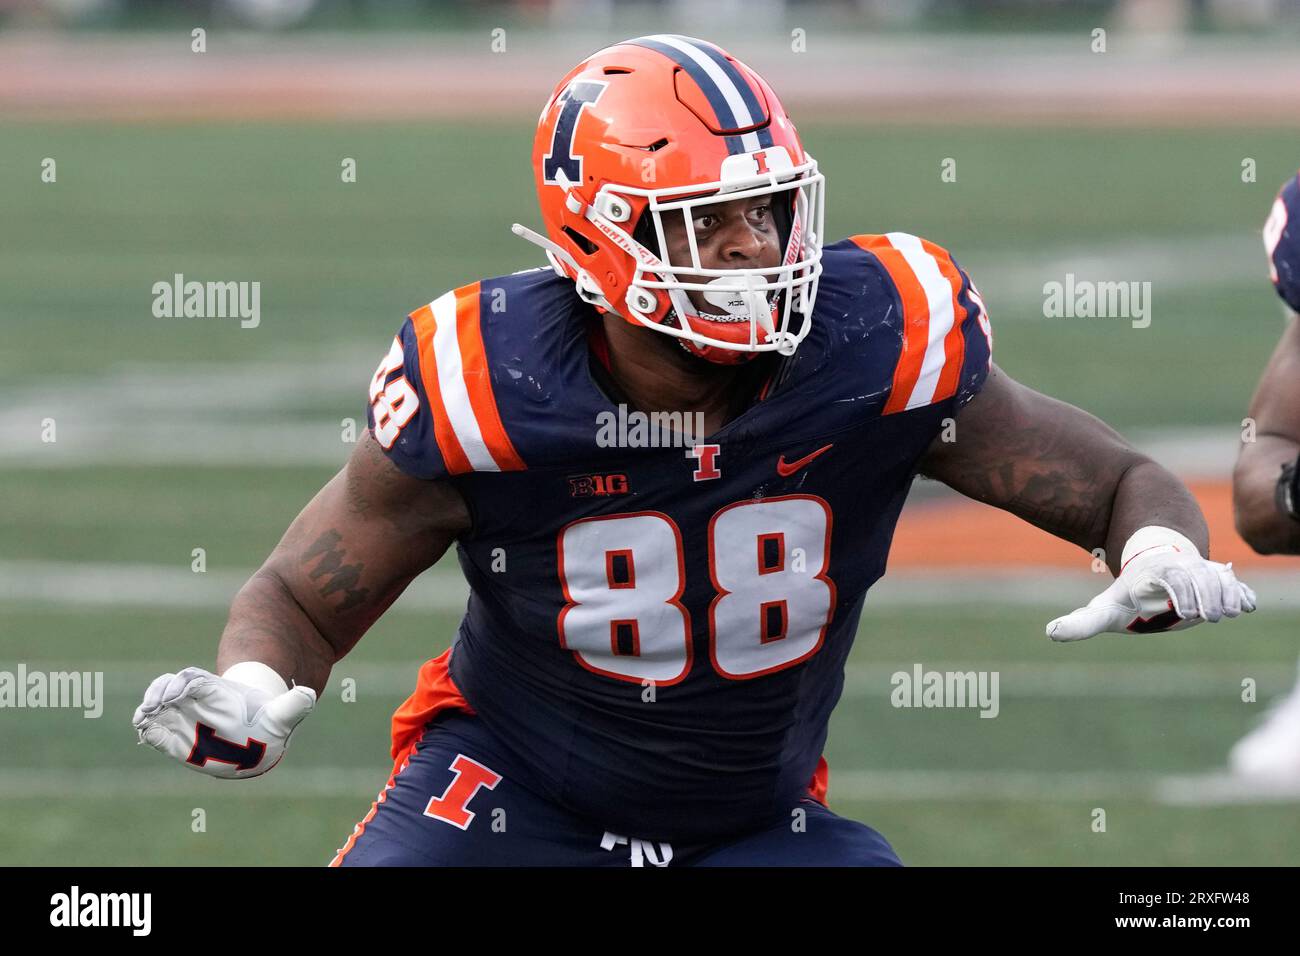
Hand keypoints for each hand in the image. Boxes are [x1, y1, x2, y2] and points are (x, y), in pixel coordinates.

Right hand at [131, 664, 315, 778]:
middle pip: (174, 688)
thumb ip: (294, 705)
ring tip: (143, 718)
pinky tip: (143, 730)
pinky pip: (157, 727)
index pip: (201, 682)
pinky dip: (148, 727)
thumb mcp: (283, 715)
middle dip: (162, 692)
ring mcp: (184, 715)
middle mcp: (199, 701)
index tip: (183, 687)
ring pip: (161, 704)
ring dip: (150, 708)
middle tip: (157, 703)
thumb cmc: (267, 722)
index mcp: (222, 694)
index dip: (189, 682)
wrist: (255, 736)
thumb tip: (309, 694)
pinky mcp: (176, 734)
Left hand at [1047, 527, 1256, 641]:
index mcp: (1153, 574)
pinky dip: (1242, 592)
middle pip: (1199, 577)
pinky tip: (1247, 606)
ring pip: (1220, 578)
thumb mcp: (1105, 609)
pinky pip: (1234, 582)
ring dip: (1228, 595)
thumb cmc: (1130, 596)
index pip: (1171, 578)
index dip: (1181, 593)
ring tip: (1231, 613)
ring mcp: (1201, 572)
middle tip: (1209, 618)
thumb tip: (1051, 632)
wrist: (1155, 572)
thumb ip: (1082, 622)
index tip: (1186, 614)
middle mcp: (1180, 569)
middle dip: (1207, 596)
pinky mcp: (1219, 579)